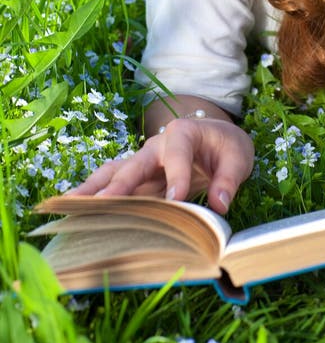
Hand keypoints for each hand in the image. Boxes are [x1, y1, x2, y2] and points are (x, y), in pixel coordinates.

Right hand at [66, 118, 254, 213]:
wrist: (219, 140)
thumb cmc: (227, 146)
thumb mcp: (238, 157)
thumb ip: (229, 179)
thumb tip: (220, 205)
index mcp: (183, 133)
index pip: (176, 155)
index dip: (176, 178)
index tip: (177, 201)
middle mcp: (157, 145)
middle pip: (133, 164)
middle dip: (117, 186)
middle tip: (98, 206)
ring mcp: (145, 161)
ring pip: (115, 173)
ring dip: (93, 190)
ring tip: (69, 206)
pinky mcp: (141, 178)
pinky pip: (115, 185)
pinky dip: (96, 196)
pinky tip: (76, 210)